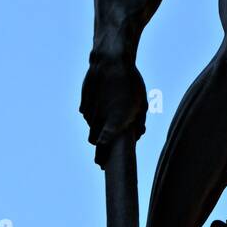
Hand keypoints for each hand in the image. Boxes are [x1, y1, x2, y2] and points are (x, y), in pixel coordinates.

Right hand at [80, 50, 147, 168]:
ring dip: (98, 127)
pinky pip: (88, 114)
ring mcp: (89, 111)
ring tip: (110, 117)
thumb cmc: (131, 83)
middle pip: (93, 141)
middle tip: (104, 152)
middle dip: (99, 147)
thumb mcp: (142, 104)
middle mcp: (98, 119)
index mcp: (114, 123)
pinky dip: (94, 113)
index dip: (104, 157)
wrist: (111, 61)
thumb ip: (139, 123)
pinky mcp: (83, 102)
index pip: (104, 147)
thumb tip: (138, 135)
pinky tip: (103, 104)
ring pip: (91, 126)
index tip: (104, 165)